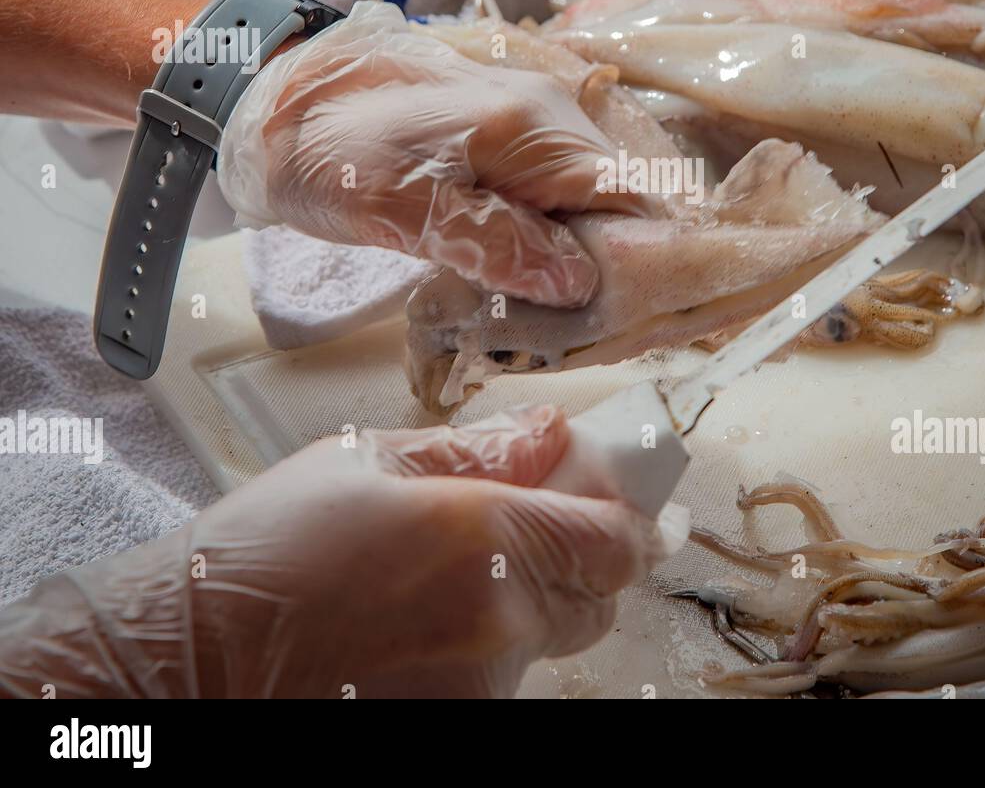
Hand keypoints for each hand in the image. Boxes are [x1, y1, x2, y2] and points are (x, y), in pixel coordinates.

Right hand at [0, 406, 672, 697]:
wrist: (185, 661)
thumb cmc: (266, 551)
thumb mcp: (365, 461)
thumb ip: (478, 449)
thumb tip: (553, 431)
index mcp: (486, 537)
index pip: (616, 541)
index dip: (628, 516)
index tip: (619, 496)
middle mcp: (498, 624)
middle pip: (597, 599)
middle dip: (577, 559)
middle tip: (523, 528)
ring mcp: (477, 689)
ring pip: (544, 644)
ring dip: (521, 608)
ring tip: (433, 582)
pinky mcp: (453, 725)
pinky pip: (496, 682)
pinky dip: (478, 651)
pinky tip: (412, 627)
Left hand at [218, 2, 635, 307]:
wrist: (271, 102)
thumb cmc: (328, 155)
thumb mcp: (401, 210)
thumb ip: (495, 241)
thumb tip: (579, 283)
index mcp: (530, 126)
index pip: (629, 192)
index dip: (643, 254)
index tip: (629, 314)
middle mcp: (546, 112)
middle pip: (619, 196)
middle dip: (615, 261)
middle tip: (584, 325)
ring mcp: (530, 119)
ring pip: (592, 197)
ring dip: (584, 253)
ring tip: (556, 310)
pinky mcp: (508, 135)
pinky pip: (559, 190)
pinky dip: (555, 236)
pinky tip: (529, 274)